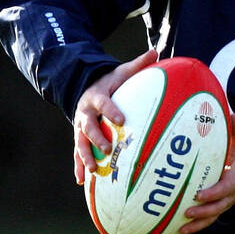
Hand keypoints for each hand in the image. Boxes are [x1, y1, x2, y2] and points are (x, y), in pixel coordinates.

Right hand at [72, 49, 158, 184]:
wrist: (87, 89)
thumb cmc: (111, 82)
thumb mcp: (122, 72)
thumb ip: (138, 65)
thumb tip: (156, 51)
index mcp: (97, 97)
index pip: (104, 104)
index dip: (111, 111)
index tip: (122, 120)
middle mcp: (85, 113)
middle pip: (87, 127)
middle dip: (96, 138)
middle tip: (107, 148)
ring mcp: (80, 127)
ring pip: (80, 143)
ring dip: (85, 157)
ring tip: (93, 171)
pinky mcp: (80, 138)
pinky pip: (78, 154)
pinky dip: (79, 167)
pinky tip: (82, 182)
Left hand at [180, 112, 234, 233]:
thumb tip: (232, 114)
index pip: (225, 189)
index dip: (213, 193)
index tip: (199, 194)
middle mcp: (231, 195)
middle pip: (218, 207)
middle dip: (203, 211)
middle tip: (187, 211)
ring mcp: (224, 204)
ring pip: (212, 217)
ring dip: (197, 224)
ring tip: (181, 229)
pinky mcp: (218, 209)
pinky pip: (208, 221)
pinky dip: (195, 228)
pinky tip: (180, 231)